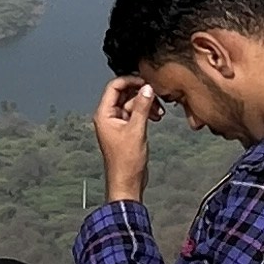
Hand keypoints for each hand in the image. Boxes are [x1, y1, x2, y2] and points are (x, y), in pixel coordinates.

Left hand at [93, 73, 159, 205]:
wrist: (127, 182)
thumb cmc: (126, 162)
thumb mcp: (136, 130)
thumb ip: (142, 107)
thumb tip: (147, 88)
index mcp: (104, 114)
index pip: (114, 86)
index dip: (130, 81)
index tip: (145, 81)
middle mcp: (108, 117)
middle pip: (123, 93)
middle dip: (140, 93)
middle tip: (155, 94)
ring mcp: (117, 123)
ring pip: (131, 103)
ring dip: (145, 103)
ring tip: (158, 110)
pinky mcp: (125, 130)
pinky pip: (135, 114)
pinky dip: (145, 112)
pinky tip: (156, 116)